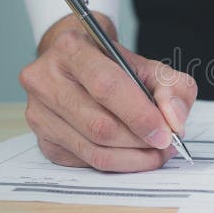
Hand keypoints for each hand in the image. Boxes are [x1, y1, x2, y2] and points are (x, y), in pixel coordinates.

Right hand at [19, 13, 196, 171]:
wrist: (83, 64)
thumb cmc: (116, 66)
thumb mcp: (151, 66)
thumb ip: (172, 87)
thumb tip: (174, 120)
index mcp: (71, 49)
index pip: (106, 87)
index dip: (140, 115)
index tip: (166, 133)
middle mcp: (45, 79)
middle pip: (100, 125)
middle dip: (140, 141)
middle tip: (166, 146)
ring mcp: (39, 112)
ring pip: (93, 150)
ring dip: (132, 158)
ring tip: (155, 152)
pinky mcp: (43, 139)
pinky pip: (85, 162)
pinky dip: (117, 163)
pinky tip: (132, 154)